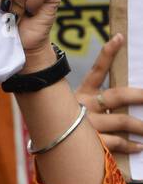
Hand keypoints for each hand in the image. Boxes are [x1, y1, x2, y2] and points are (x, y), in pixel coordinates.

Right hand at [77, 33, 142, 155]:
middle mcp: (84, 106)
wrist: (49, 146)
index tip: (120, 37)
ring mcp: (88, 125)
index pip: (96, 70)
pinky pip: (115, 142)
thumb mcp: (76, 107)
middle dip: (137, 94)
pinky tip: (139, 146)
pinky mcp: (91, 143)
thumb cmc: (66, 124)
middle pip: (116, 95)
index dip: (108, 53)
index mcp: (81, 94)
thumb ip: (96, 101)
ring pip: (121, 120)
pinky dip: (129, 145)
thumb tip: (119, 99)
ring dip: (140, 125)